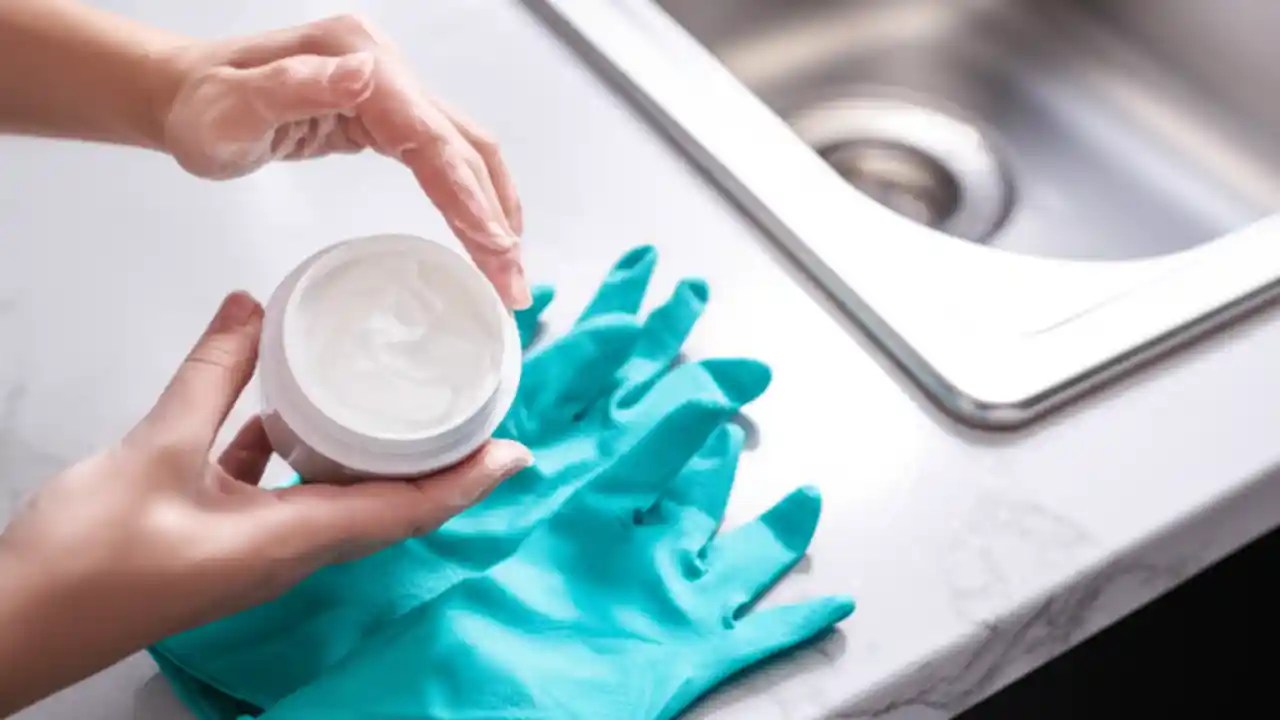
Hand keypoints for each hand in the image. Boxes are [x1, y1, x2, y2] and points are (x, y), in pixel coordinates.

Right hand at [0, 292, 530, 715]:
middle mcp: (288, 553)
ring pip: (338, 497)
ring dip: (373, 458)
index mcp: (291, 541)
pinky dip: (298, 453)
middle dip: (438, 465)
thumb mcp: (155, 450)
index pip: (407, 511)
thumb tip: (250, 309)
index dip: (467, 482)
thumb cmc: (84, 562)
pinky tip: (282, 411)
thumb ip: (210, 375)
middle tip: (472, 416)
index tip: (517, 452)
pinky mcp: (222, 542)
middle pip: (388, 506)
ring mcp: (256, 551)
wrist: (15, 624)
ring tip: (400, 408)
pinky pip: (283, 493)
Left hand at [152, 14, 529, 307]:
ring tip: (510, 269)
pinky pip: (445, 155)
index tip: (495, 250)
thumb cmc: (200, 110)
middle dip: (495, 218)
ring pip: (465, 151)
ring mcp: (390, 88)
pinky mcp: (387, 112)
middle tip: (512, 284)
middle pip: (462, 147)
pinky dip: (474, 195)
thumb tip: (366, 74)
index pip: (431, 137)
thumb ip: (297, 87)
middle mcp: (385, 67)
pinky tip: (487, 229)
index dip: (469, 198)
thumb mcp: (234, 107)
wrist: (183, 96)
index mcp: (359, 60)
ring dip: (496, 209)